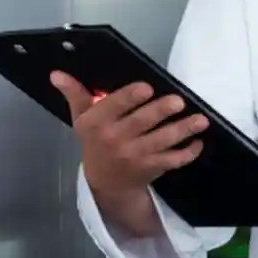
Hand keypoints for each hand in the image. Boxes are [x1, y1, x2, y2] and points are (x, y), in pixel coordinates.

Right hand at [51, 71, 208, 199]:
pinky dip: (187, 153)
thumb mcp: (82, 119)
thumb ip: (75, 94)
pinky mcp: (151, 168)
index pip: (114, 107)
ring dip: (183, 130)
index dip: (130, 98)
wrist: (105, 184)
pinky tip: (198, 142)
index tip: (146, 88)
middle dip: (161, 111)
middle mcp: (115, 140)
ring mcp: (135, 157)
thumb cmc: (95, 142)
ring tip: (200, 120)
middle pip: (141, 123)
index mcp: (97, 124)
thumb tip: (57, 74)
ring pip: (161, 141)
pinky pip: (172, 160)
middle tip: (179, 101)